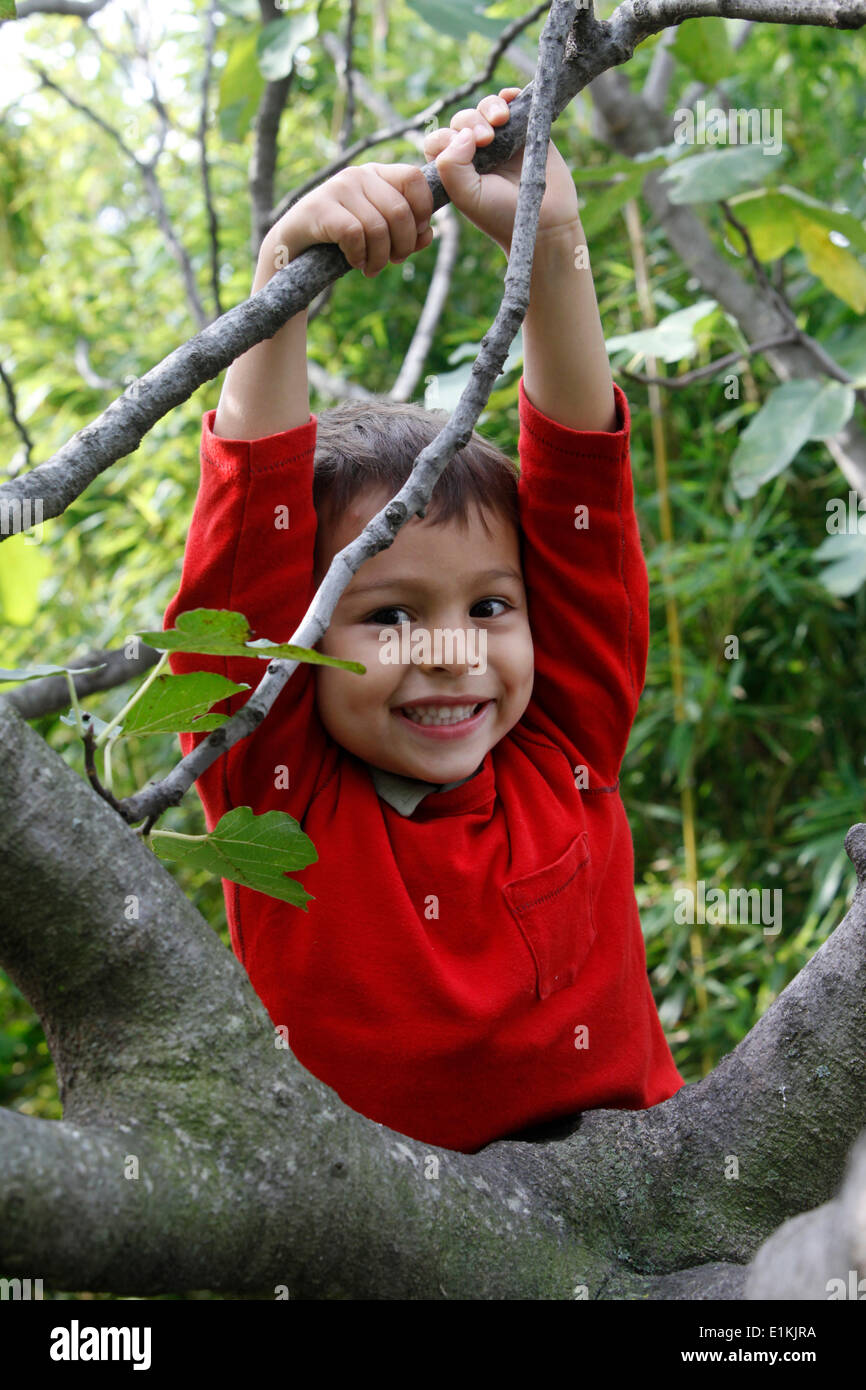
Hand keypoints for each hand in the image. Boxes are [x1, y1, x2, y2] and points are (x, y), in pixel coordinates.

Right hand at [268, 163, 434, 276]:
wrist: (294, 249)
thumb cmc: (342, 242)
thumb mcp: (380, 235)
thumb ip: (408, 233)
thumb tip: (428, 234)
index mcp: (377, 174)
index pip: (414, 178)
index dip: (423, 210)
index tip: (416, 235)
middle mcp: (358, 174)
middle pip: (400, 210)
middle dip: (402, 246)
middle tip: (393, 262)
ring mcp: (337, 188)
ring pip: (378, 227)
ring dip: (380, 258)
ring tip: (371, 268)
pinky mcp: (319, 208)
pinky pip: (354, 234)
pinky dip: (359, 256)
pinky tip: (354, 262)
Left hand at [423, 89, 579, 255]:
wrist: (545, 222)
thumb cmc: (502, 215)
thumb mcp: (466, 196)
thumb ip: (452, 166)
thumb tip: (464, 132)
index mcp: (456, 169)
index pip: (438, 141)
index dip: (447, 138)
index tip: (467, 152)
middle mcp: (475, 152)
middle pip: (462, 120)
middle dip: (471, 122)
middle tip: (487, 139)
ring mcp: (501, 139)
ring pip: (485, 108)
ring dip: (489, 106)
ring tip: (501, 120)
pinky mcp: (525, 129)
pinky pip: (513, 102)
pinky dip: (509, 95)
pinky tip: (512, 98)